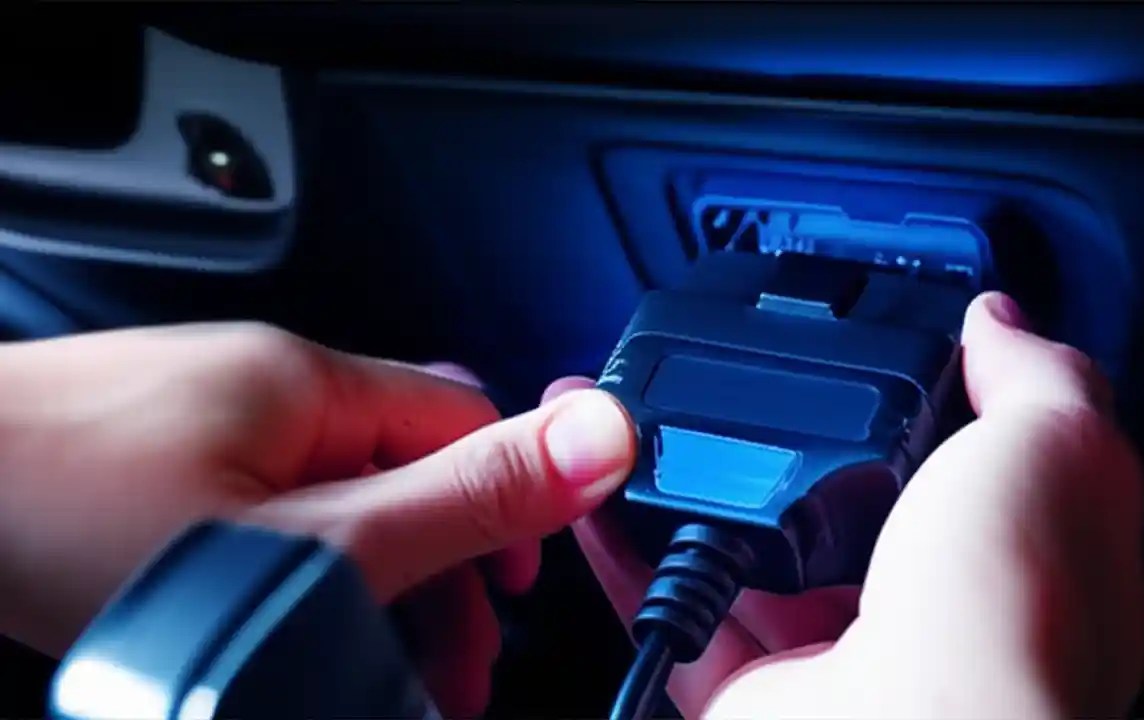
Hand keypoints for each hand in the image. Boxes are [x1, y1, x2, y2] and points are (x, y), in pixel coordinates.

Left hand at [0, 323, 635, 716]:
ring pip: (332, 483)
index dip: (517, 500)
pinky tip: (277, 606)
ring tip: (371, 655)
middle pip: (406, 460)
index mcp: (313, 380)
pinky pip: (263, 493)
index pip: (472, 420)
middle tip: (450, 656)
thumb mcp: (309, 541)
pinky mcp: (153, 446)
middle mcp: (261, 379)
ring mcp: (203, 410)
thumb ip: (459, 498)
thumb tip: (594, 440)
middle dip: (444, 558)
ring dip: (371, 565)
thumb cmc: (64, 517)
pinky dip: (297, 552)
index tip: (523, 587)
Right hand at [568, 292, 1143, 717]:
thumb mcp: (1057, 451)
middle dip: (788, 445)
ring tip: (649, 418)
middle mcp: (926, 618)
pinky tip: (604, 492)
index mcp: (1018, 561)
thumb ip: (1037, 378)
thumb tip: (1002, 321)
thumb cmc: (1008, 619)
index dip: (923, 407)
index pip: (969, 468)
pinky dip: (628, 551)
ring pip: (750, 556)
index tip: (866, 351)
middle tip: (736, 383)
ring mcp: (835, 661)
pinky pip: (674, 608)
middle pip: (842, 510)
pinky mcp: (749, 695)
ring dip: (692, 485)